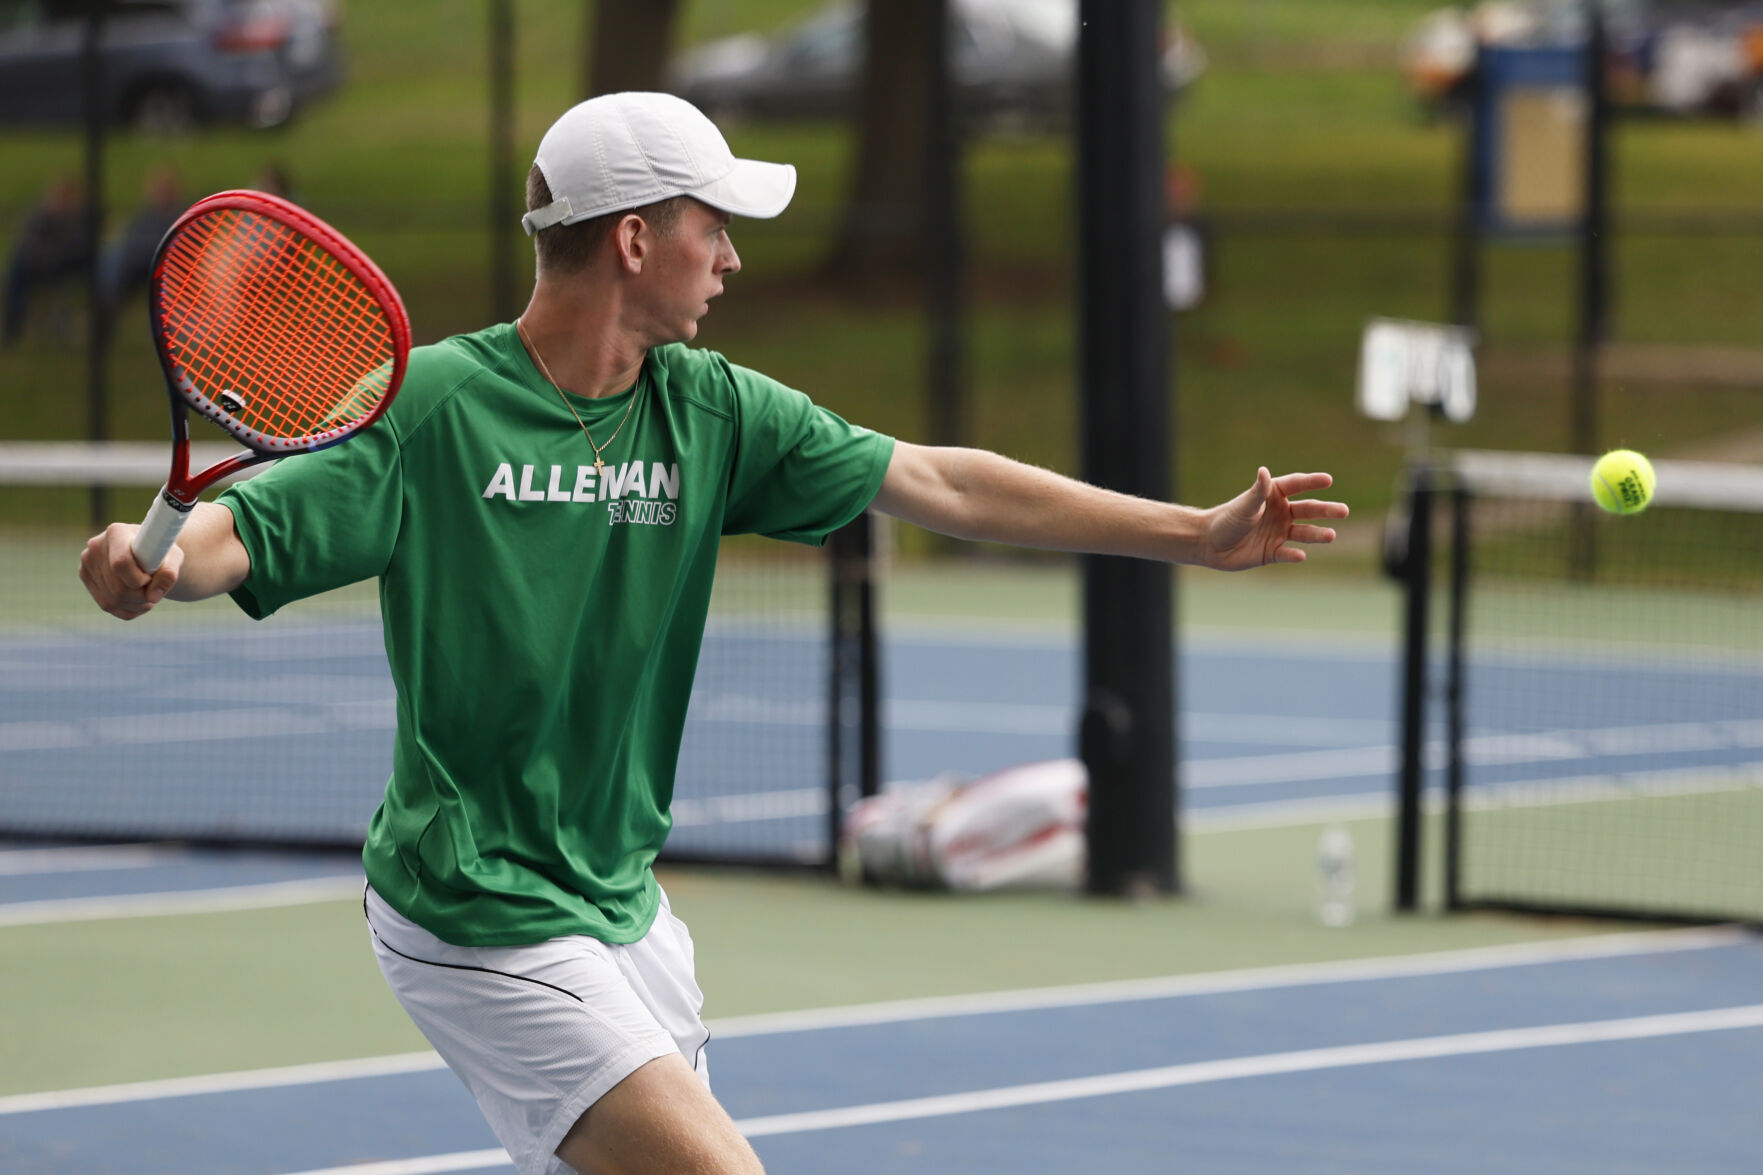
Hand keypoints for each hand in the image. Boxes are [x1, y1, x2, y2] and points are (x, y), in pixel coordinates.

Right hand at [79, 523, 181, 619]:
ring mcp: (87, 563)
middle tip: (155, 591)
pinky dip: (129, 610)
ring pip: (112, 600)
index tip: (151, 578)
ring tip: (150, 595)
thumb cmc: (161, 552)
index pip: (121, 563)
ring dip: (137, 604)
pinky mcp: (86, 578)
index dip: (139, 579)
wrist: (147, 552)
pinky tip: (140, 601)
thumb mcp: (173, 557)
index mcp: (117, 532)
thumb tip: (153, 596)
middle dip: (141, 596)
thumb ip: (169, 573)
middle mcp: (96, 546)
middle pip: (117, 587)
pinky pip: (108, 606)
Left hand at [1202, 468, 1347, 570]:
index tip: (1328, 480)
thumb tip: (1264, 471)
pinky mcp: (1272, 552)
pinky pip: (1288, 553)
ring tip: (1332, 535)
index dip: (1312, 482)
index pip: (1297, 485)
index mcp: (1273, 496)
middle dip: (1326, 510)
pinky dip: (1294, 555)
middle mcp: (1280, 513)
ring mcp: (1278, 533)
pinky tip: (1300, 555)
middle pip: (1308, 510)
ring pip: (1304, 533)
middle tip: (1344, 511)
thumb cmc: (1226, 519)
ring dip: (1318, 534)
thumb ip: (1258, 491)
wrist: (1209, 543)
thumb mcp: (1244, 505)